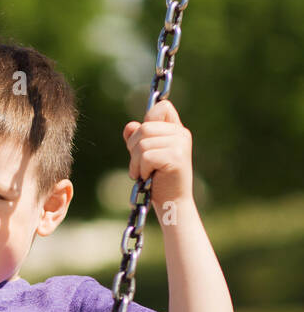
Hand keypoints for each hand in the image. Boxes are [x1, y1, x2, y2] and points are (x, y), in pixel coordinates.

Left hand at [123, 100, 192, 214]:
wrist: (172, 204)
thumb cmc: (159, 181)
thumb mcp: (145, 156)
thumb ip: (138, 139)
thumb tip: (130, 126)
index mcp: (177, 130)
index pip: (161, 107)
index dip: (147, 121)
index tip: (144, 143)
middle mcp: (181, 134)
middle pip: (145, 127)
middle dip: (133, 148)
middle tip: (138, 166)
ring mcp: (180, 145)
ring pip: (142, 143)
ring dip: (136, 162)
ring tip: (143, 174)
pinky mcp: (176, 157)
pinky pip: (146, 156)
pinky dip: (141, 169)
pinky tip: (147, 177)